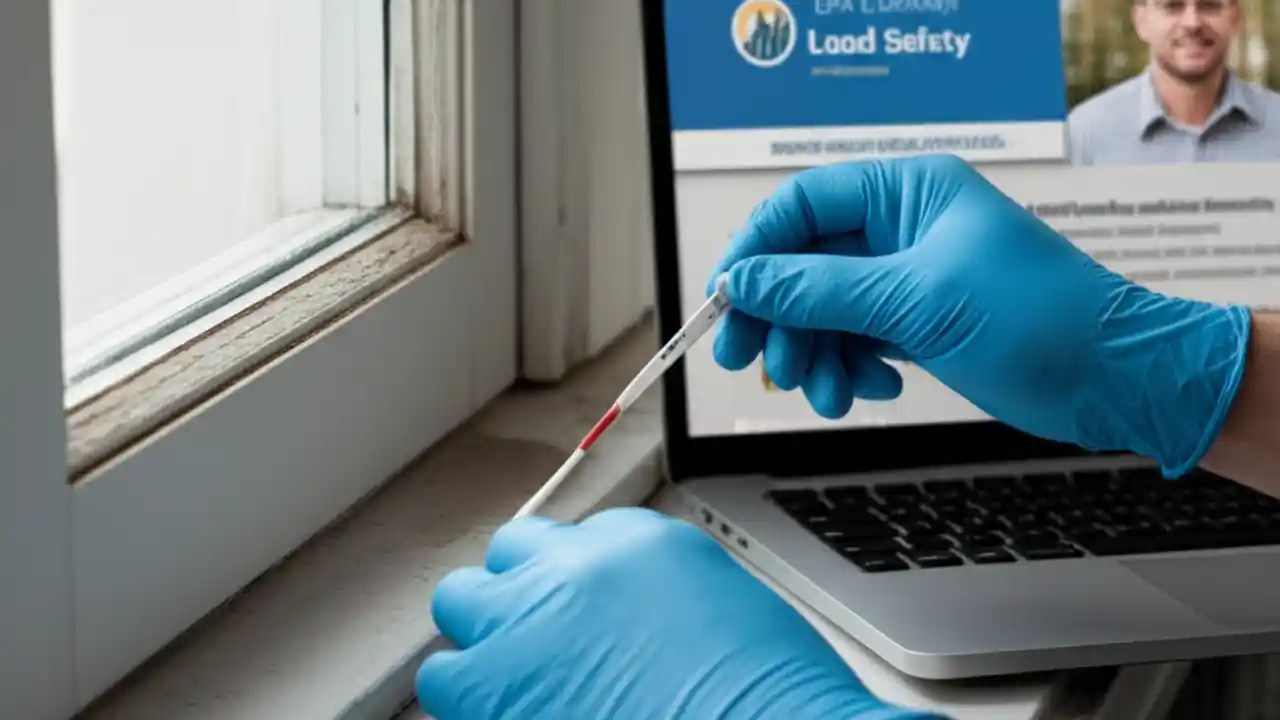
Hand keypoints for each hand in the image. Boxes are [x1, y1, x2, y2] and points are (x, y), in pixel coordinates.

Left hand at [415, 508, 939, 719]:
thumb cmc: (765, 702)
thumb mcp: (721, 612)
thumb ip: (648, 598)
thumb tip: (616, 621)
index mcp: (639, 543)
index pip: (572, 540)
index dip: (571, 585)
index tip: (575, 616)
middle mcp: (577, 570)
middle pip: (510, 553)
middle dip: (518, 592)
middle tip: (537, 643)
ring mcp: (530, 624)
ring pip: (459, 600)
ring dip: (481, 636)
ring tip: (508, 684)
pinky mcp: (494, 689)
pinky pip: (443, 682)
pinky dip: (465, 701)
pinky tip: (507, 717)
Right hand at [709, 154, 1249, 476]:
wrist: (1116, 380)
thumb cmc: (1044, 320)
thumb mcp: (917, 301)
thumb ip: (819, 291)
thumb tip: (743, 281)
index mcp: (909, 192)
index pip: (802, 204)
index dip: (755, 250)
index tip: (725, 299)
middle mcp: (905, 226)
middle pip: (804, 261)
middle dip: (778, 315)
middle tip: (753, 361)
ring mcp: (910, 275)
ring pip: (825, 308)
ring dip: (814, 353)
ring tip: (825, 393)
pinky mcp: (919, 319)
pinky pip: (854, 336)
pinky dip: (848, 366)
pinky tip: (868, 387)